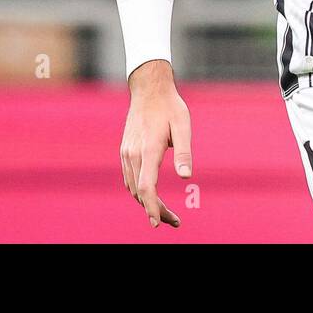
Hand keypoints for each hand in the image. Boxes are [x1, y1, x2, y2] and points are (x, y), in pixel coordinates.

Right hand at [120, 59, 191, 228]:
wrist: (148, 89)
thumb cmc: (170, 106)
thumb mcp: (183, 125)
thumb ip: (184, 151)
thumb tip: (187, 176)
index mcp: (148, 148)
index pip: (146, 186)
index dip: (152, 207)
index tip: (159, 222)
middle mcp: (133, 153)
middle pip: (140, 192)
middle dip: (155, 210)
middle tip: (174, 222)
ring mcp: (126, 152)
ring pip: (132, 187)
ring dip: (146, 202)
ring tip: (165, 212)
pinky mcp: (125, 150)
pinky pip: (129, 178)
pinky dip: (139, 191)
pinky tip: (151, 195)